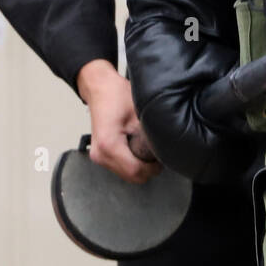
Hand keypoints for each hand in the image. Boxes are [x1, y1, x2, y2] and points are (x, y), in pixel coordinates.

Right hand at [77, 59, 161, 184]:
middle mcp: (100, 155)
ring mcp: (98, 156)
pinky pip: (120, 167)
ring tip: (148, 149)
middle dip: (148, 169)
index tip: (163, 159)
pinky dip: (132, 162)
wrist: (99, 88)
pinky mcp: (100, 154)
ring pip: (125, 174)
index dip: (153, 168)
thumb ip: (151, 132)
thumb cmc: (116, 96)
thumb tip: (166, 145)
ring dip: (140, 166)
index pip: (135, 171)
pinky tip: (138, 148)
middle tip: (159, 154)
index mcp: (109, 145)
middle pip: (131, 176)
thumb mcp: (140, 111)